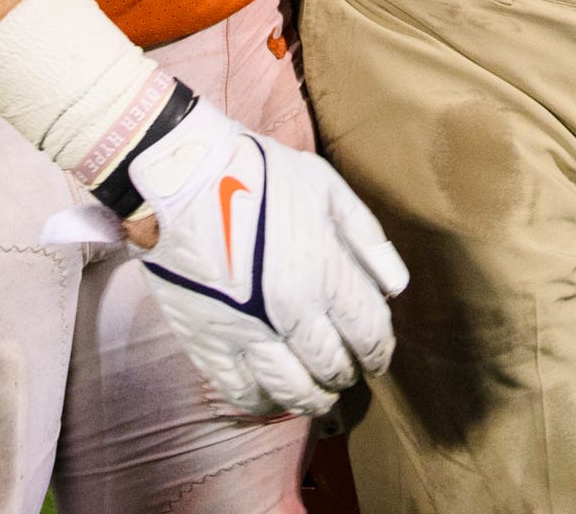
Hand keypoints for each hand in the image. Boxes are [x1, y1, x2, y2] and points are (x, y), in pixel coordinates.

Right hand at [121, 91, 407, 418]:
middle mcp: (291, 312)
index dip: (380, 352)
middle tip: (346, 370)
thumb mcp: (326, 188)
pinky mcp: (208, 342)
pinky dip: (265, 402)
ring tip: (318, 393)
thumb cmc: (258, 173)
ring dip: (313, 398)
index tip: (377, 356)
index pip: (370, 335)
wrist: (180, 176)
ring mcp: (247, 332)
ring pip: (292, 391)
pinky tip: (272, 393)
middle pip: (333, 368)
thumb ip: (367, 239)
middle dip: (347, 373)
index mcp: (325, 272)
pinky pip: (242, 392)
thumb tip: (395, 287)